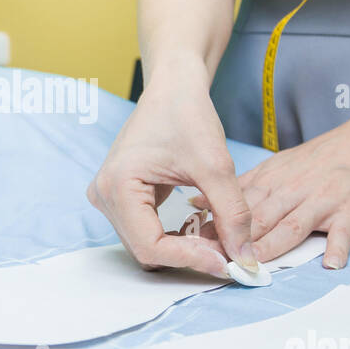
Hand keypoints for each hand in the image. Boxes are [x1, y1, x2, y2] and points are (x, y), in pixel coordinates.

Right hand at [88, 59, 259, 277]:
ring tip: (218, 239)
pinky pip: (148, 232)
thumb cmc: (186, 113)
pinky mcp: (122, 198)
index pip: (150, 246)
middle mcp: (104, 195)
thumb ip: (232, 214)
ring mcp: (109, 198)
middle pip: (147, 250)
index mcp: (116, 186)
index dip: (190, 260)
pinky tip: (201, 228)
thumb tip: (245, 258)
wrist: (174, 86)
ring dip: (184, 249)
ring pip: (148, 245)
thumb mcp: (215, 165)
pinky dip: (176, 237)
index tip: (227, 262)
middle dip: (189, 255)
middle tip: (229, 252)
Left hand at [191, 120, 349, 269]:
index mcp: (270, 183)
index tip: (197, 245)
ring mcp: (321, 202)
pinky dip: (338, 248)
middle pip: (260, 219)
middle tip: (216, 262)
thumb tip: (196, 202)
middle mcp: (292, 192)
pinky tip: (331, 264)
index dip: (216, 227)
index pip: (238, 206)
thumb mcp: (272, 168)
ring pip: (293, 226)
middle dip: (236, 241)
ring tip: (256, 266)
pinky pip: (343, 232)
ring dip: (274, 246)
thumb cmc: (313, 163)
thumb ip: (239, 189)